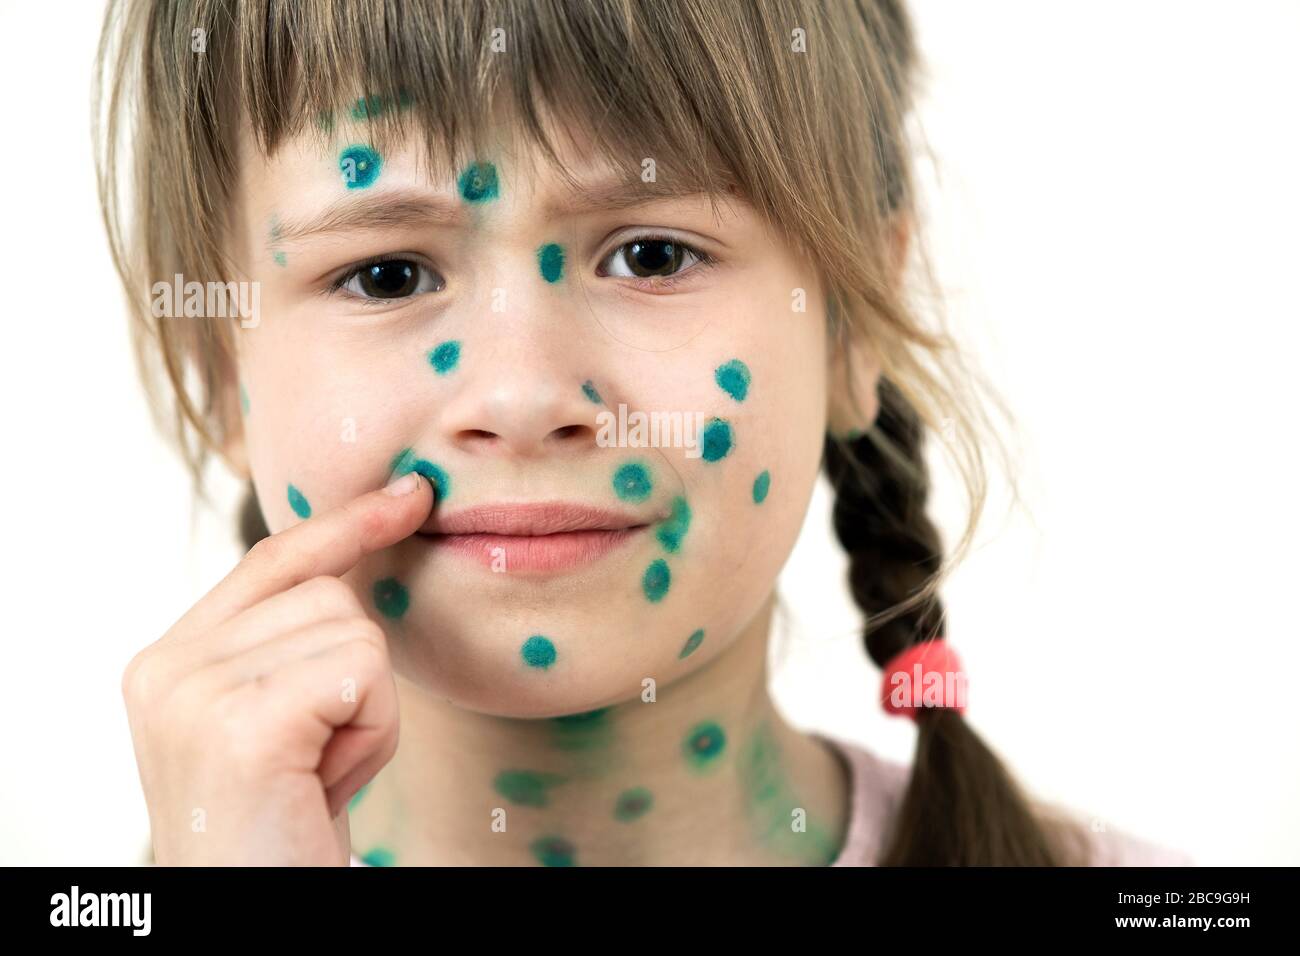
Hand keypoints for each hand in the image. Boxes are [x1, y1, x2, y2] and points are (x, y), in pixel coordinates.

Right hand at [122, 472, 432, 864]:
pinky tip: (324, 782)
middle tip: (317, 762)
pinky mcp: (240, 721)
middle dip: (357, 678)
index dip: (345, 524)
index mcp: (169, 660)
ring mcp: (195, 690)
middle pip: (327, 594)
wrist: (249, 916)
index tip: (408, 494)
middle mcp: (167, 666)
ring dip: (367, 711)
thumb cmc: (281, 831)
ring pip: (352, 629)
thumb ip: (291, 645)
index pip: (271, 560)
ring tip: (316, 776)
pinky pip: (363, 670)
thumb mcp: (279, 722)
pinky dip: (373, 730)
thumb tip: (357, 558)